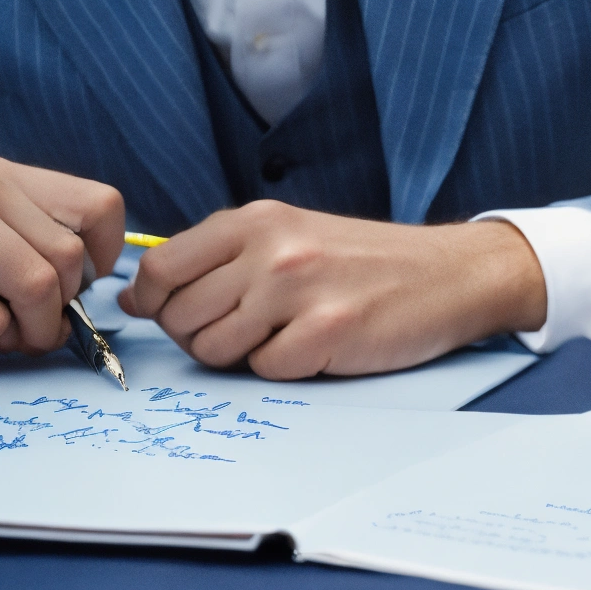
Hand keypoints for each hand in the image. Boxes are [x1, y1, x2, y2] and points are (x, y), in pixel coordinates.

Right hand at [0, 157, 123, 357]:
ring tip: (9, 337)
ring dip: (31, 328)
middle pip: (67, 257)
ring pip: (34, 285)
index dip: (104, 257)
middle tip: (39, 329)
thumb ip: (16, 228)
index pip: (98, 205)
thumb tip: (87, 282)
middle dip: (64, 308)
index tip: (82, 286)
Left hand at [118, 203, 545, 379]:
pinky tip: (318, 344)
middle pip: (181, 317)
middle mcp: (274, 248)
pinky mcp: (328, 332)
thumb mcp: (289, 234)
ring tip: (286, 332)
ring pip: (214, 350)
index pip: (160, 269)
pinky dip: (286, 367)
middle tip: (252, 326)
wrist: (450, 273)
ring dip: (243, 355)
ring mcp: (301, 290)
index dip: (159, 302)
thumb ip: (215, 259)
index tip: (184, 311)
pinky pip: (266, 370)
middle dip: (204, 335)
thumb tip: (139, 295)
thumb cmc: (365, 260)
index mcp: (257, 219)